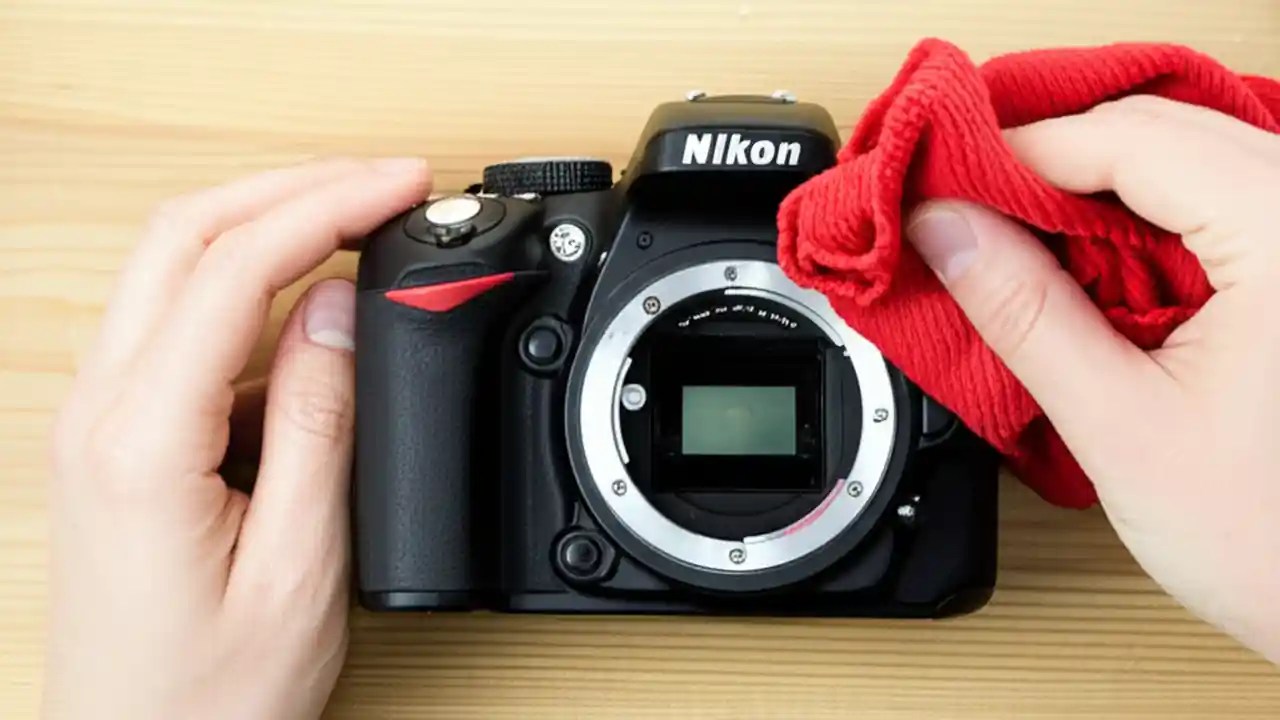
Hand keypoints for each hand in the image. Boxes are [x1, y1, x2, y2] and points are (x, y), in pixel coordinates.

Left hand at [43, 158, 430, 718]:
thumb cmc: (207, 693)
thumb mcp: (298, 565)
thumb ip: (319, 425)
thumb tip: (339, 312)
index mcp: (139, 440)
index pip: (235, 267)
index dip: (328, 205)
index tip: (399, 184)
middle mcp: (97, 412)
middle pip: (185, 234)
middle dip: (293, 186)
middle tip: (382, 180)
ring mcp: (97, 418)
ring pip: (176, 268)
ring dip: (270, 226)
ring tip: (358, 222)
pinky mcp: (118, 435)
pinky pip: (181, 325)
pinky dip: (252, 288)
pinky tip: (312, 301)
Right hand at [905, 96, 1279, 662]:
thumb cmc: (1278, 540)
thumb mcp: (1121, 425)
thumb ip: (1025, 314)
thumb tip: (945, 229)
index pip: (1128, 140)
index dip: (1016, 153)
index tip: (939, 184)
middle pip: (1156, 131)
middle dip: (1048, 163)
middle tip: (962, 211)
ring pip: (1184, 155)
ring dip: (1090, 188)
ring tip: (1011, 239)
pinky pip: (1215, 195)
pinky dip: (1139, 215)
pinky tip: (1088, 259)